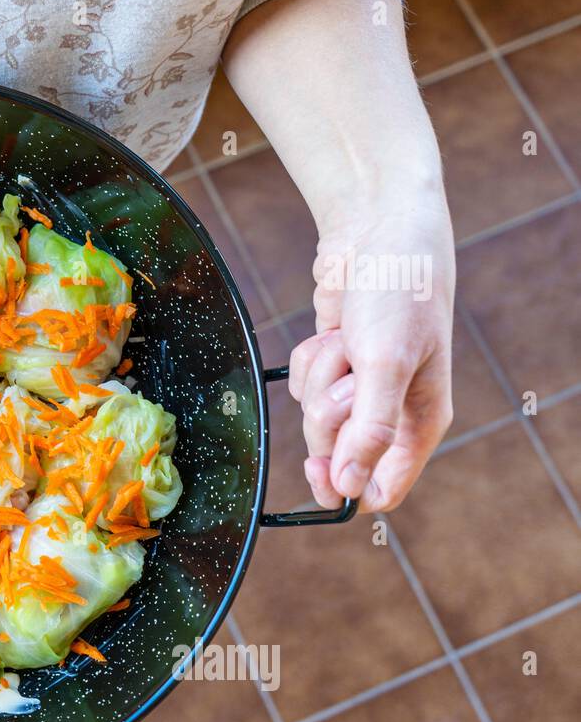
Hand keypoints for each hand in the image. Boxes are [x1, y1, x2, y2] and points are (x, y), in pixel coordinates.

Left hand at [288, 203, 454, 511]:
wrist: (379, 232)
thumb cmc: (399, 292)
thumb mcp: (388, 363)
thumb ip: (370, 430)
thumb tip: (348, 488)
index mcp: (419, 424)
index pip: (380, 489)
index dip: (345, 487)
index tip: (320, 469)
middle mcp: (391, 413)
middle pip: (337, 453)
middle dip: (330, 412)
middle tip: (350, 371)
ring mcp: (359, 389)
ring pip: (315, 416)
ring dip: (321, 374)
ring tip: (349, 340)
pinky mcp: (334, 366)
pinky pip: (302, 384)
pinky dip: (309, 358)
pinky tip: (334, 330)